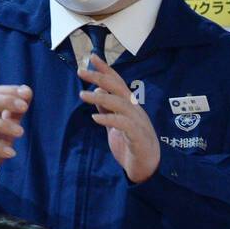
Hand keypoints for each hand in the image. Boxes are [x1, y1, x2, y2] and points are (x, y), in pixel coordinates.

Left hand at [78, 56, 159, 183]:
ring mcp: (139, 124)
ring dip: (100, 97)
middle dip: (100, 77)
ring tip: (83, 95)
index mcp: (132, 107)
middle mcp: (137, 112)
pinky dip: (109, 119)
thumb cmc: (132, 147)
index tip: (92, 57)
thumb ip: (107, 109)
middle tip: (81, 72)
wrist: (148, 171)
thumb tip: (96, 92)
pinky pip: (124, 124)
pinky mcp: (139, 139)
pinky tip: (96, 118)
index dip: (107, 69)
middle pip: (119, 89)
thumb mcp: (115, 125)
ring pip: (121, 103)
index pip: (119, 83)